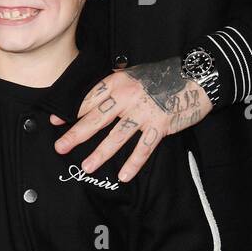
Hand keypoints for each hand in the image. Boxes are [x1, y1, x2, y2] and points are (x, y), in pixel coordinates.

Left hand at [50, 56, 211, 182]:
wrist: (196, 76)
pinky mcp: (160, 125)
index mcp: (118, 82)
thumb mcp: (134, 74)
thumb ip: (116, 86)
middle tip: (60, 147)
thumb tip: (96, 98)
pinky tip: (124, 175)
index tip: (54, 121)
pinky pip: (144, 148)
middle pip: (96, 118)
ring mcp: (144, 112)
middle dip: (76, 134)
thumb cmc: (164, 75)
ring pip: (117, 136)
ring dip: (100, 153)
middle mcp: (127, 97)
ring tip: (86, 167)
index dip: (71, 111)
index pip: (89, 99)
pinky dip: (134, 162)